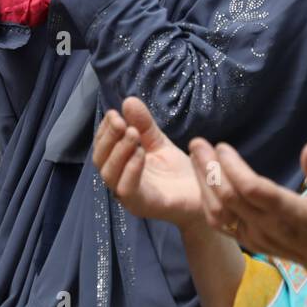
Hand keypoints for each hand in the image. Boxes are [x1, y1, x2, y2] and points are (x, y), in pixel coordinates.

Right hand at [92, 97, 203, 229]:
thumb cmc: (178, 171)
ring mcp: (129, 196)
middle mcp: (120, 181)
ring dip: (119, 151)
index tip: (115, 114)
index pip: (102, 147)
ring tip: (133, 134)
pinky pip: (127, 189)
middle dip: (109, 138)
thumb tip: (128, 101)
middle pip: (100, 160)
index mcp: (120, 165)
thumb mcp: (158, 142)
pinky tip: (140, 153)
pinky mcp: (141, 205)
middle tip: (122, 122)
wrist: (205, 193)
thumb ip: (144, 125)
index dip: (105, 130)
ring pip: (110, 174)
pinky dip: (131, 169)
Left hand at [187, 136, 306, 292]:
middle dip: (209, 169)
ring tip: (195, 156)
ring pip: (218, 211)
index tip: (222, 146)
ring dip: (202, 183)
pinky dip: (206, 201)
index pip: (251, 189)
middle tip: (197, 143)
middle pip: (228, 196)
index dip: (233, 168)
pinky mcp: (247, 241)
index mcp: (286, 213)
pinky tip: (201, 182)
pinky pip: (220, 223)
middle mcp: (265, 225)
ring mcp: (253, 235)